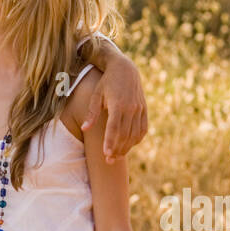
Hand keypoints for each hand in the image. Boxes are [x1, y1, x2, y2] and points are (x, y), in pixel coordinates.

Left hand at [82, 43, 146, 162]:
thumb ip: (91, 113)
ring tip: (116, 156)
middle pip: (125, 134)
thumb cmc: (106, 83)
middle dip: (117, 149)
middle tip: (108, 161)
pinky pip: (142, 130)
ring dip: (126, 147)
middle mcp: (131, 108)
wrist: (125, 69)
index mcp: (118, 104)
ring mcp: (139, 109)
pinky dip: (136, 140)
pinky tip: (128, 146)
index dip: (110, 141)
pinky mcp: (144, 110)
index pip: (114, 127)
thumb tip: (84, 129)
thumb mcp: (96, 95)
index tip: (106, 154)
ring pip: (134, 134)